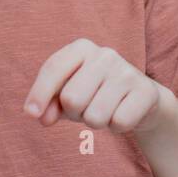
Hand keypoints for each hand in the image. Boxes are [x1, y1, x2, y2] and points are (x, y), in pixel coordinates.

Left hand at [23, 38, 171, 133]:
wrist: (141, 99)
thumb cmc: (96, 94)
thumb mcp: (68, 94)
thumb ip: (48, 103)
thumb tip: (40, 117)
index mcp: (82, 48)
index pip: (54, 68)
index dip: (39, 93)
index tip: (31, 114)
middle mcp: (105, 55)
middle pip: (71, 99)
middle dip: (75, 114)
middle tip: (87, 109)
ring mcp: (127, 71)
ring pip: (95, 116)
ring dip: (96, 123)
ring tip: (106, 111)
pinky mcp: (146, 91)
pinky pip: (119, 123)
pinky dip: (117, 127)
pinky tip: (122, 114)